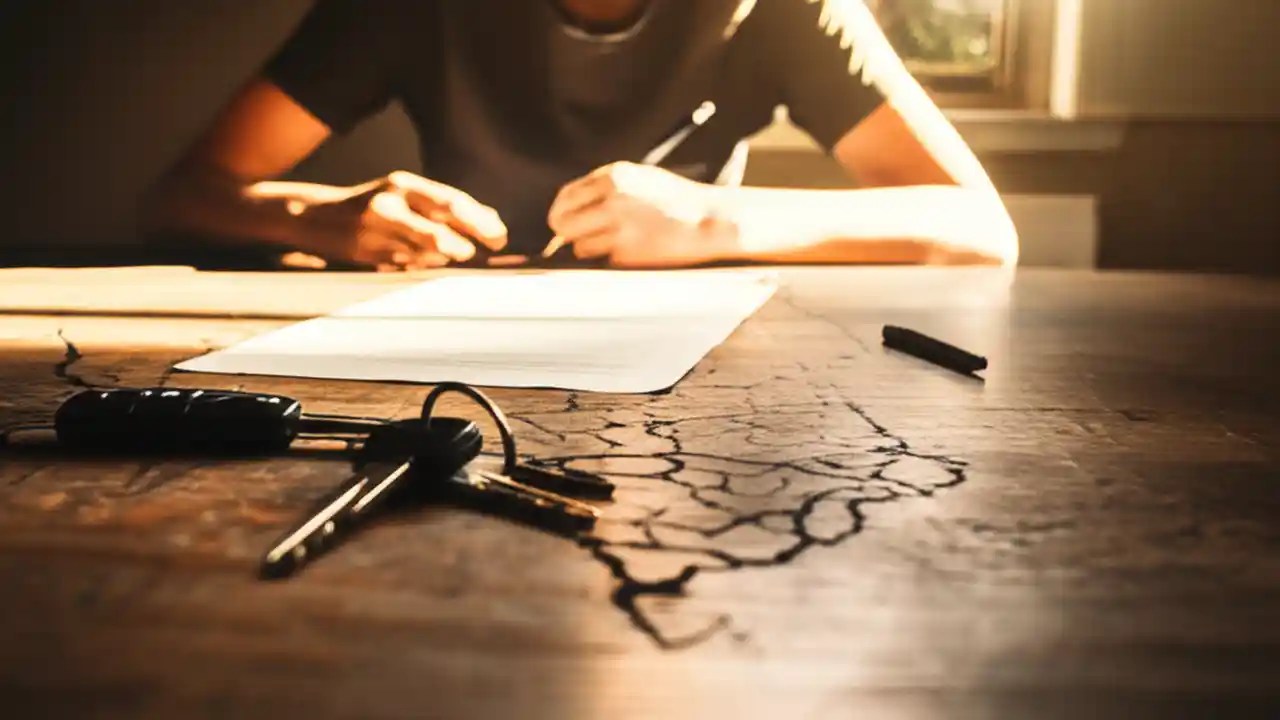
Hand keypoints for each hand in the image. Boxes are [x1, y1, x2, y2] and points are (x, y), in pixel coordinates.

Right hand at [258, 171, 506, 270]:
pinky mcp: (367, 251)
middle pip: (443, 222)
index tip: (500, 236)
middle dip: (471, 237)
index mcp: (403, 184)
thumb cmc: (371, 206)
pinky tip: (425, 260)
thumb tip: (489, 220)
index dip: (480, 220)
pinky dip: (423, 264)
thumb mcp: (404, 197)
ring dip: (447, 254)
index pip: (452, 201)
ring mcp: (377, 228)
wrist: (315, 215)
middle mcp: (391, 202)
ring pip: (427, 248)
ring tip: (456, 253)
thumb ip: (440, 208)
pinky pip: (408, 263)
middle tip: (486, 249)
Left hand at [547, 162, 733, 267]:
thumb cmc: (675, 199)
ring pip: (580, 246)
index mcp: (614, 176)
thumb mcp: (639, 178)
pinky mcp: (628, 252)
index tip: (561, 220)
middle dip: (565, 233)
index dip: (560, 211)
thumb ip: (606, 187)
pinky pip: (605, 259)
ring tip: (617, 240)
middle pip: (563, 224)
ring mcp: (619, 228)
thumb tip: (569, 208)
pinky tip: (633, 248)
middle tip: (575, 237)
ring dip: (591, 247)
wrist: (708, 220)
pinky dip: (612, 257)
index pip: (566, 196)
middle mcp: (612, 200)